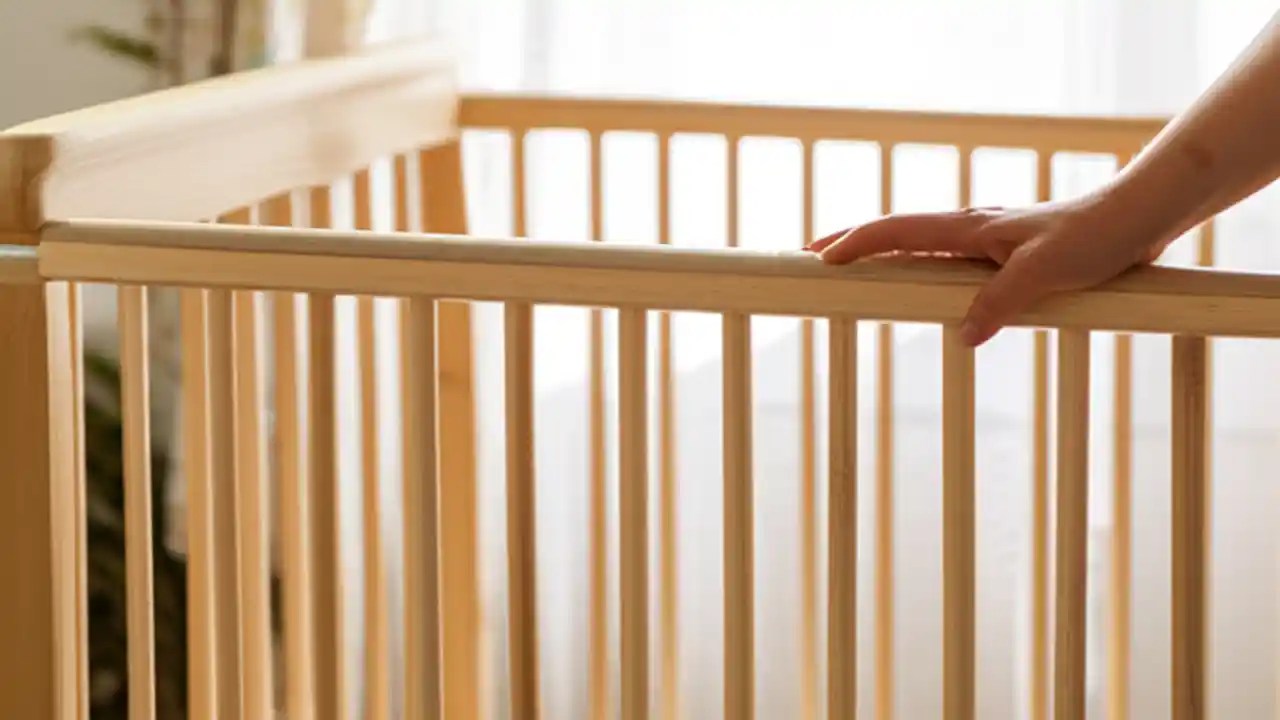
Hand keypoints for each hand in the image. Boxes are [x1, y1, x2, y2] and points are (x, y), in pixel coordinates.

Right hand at [807, 197, 1170, 345]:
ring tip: (855, 271)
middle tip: (814, 255)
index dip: (856, 244)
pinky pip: (946, 258)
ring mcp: (986, 238)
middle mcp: (971, 228)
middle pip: (897, 232)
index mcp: (970, 227)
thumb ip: (999, 302)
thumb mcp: (1044, 274)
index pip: (897, 231)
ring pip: (919, 244)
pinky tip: (920, 283)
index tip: (821, 259)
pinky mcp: (1004, 251)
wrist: (1139, 215)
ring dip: (882, 253)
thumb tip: (962, 335)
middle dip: (853, 242)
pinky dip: (917, 265)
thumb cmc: (1095, 235)